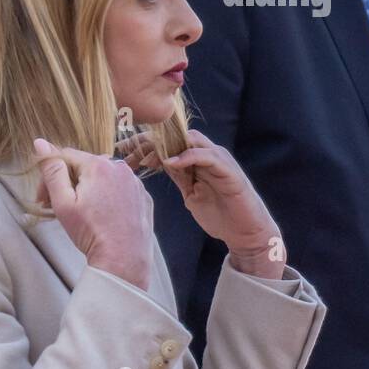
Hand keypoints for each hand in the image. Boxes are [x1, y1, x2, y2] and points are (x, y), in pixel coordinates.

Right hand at [33, 138, 154, 291]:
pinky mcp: (143, 197)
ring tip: (79, 214)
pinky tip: (101, 216)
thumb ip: (52, 171)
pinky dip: (108, 198)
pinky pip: (120, 189)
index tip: (41, 198)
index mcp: (99, 165)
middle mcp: (120, 167)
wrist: (124, 259)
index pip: (65, 157)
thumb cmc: (91, 233)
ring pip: (103, 177)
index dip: (49, 175)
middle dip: (67, 184)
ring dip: (88, 190)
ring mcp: (135, 182)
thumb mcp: (64, 203)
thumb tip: (40, 143)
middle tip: (55, 209)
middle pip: (85, 167)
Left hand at [127, 130, 285, 279]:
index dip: (144, 143)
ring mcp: (219, 159)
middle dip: (149, 140)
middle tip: (125, 149)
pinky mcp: (228, 170)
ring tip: (144, 157)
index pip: (168, 142)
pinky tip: (170, 162)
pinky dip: (188, 156)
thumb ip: (180, 177)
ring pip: (190, 140)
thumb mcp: (192, 194)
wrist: (246, 232)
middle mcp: (208, 153)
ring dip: (165, 146)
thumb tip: (159, 164)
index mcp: (198, 159)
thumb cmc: (221, 215)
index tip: (121, 150)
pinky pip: (207, 155)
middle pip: (175, 136)